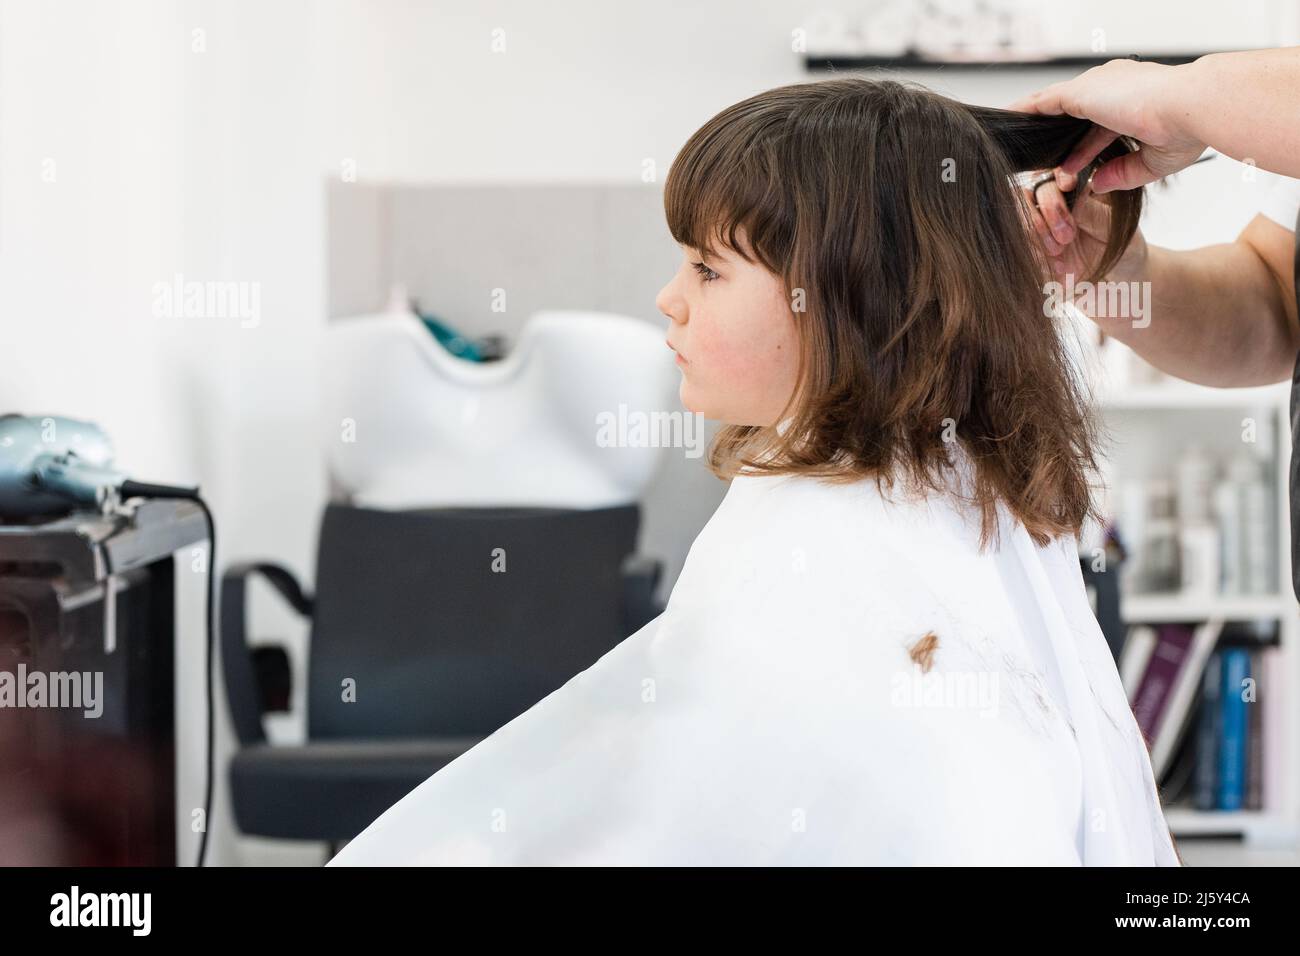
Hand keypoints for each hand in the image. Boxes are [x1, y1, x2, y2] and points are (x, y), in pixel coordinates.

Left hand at [1009, 58, 1206, 192]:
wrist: (1191, 109)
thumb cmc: (1187, 130)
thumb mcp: (1152, 161)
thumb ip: (1123, 172)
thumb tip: (1098, 184)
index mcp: (1135, 97)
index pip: (1098, 123)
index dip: (1081, 148)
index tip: (1069, 168)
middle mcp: (1114, 86)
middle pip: (1074, 114)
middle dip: (1056, 138)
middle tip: (1039, 162)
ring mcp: (1096, 86)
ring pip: (1055, 106)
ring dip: (1037, 125)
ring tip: (1016, 142)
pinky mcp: (1080, 93)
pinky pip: (1042, 102)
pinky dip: (1026, 112)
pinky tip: (1009, 124)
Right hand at [1021, 171, 1147, 289]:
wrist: (1116, 285)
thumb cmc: (1121, 249)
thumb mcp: (1113, 227)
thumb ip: (1090, 210)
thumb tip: (1069, 197)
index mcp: (1076, 188)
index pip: (1058, 172)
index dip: (1058, 175)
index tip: (1068, 186)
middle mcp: (1052, 204)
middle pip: (1033, 191)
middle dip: (1049, 211)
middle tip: (1067, 236)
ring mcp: (1037, 228)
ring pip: (1019, 218)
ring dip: (1037, 234)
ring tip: (1059, 254)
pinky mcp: (1029, 252)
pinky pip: (1017, 248)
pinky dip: (1033, 257)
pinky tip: (1053, 269)